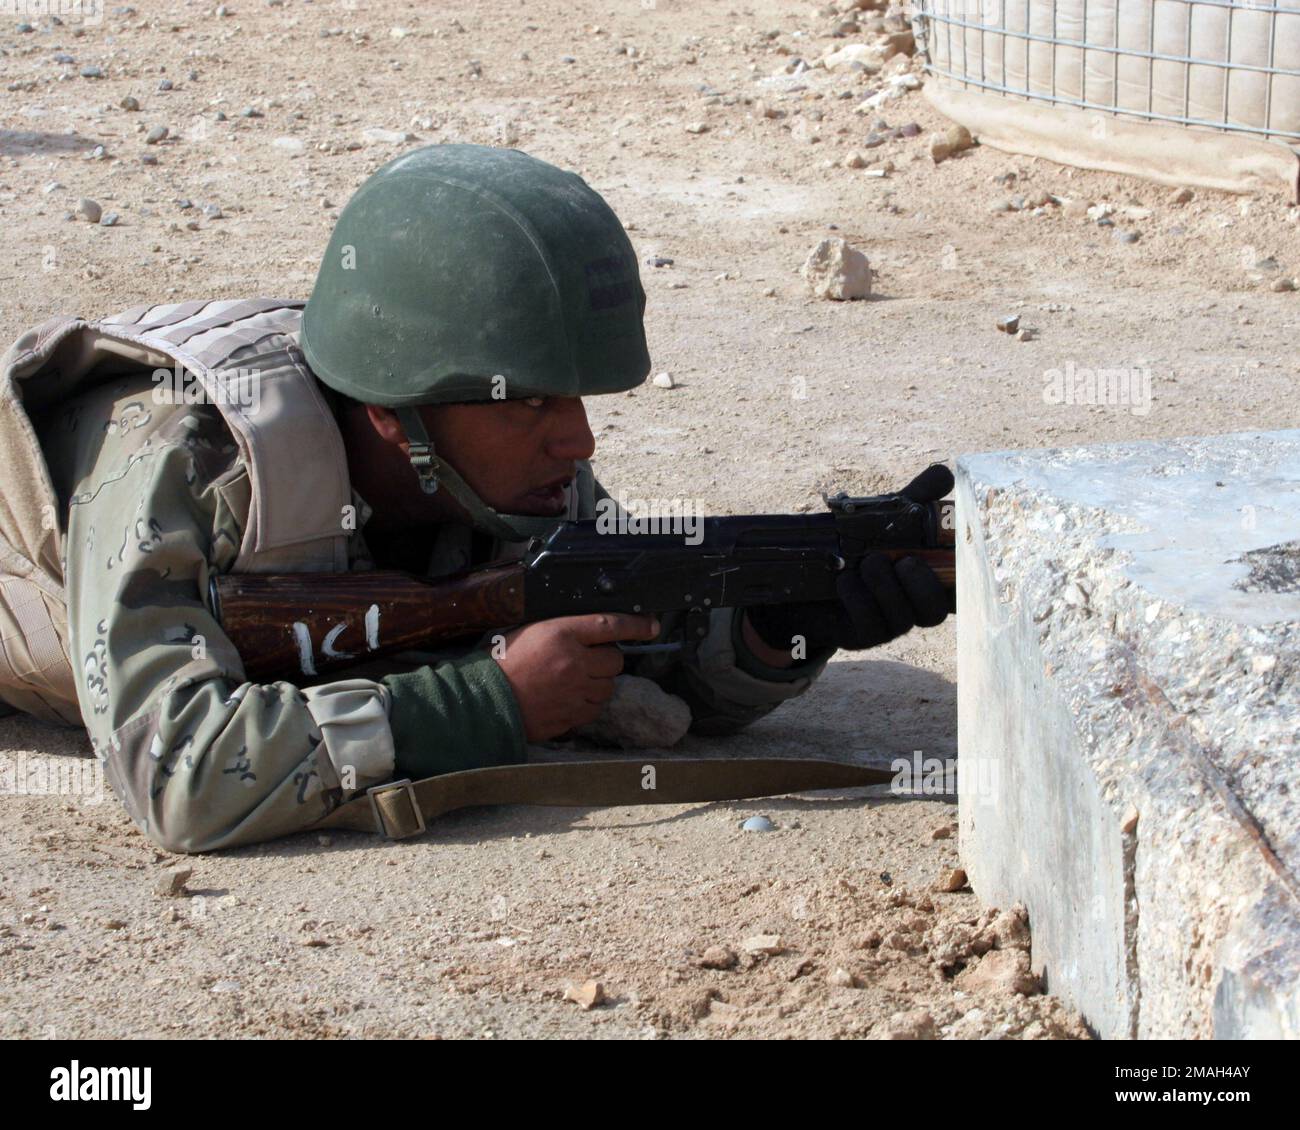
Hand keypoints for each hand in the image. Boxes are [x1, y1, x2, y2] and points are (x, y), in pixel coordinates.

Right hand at [493, 613, 659, 741]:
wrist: (485, 699)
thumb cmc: (504, 662)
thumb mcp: (531, 631)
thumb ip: (564, 630)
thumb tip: (595, 634)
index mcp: (561, 634)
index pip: (610, 625)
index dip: (635, 625)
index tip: (652, 626)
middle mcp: (573, 662)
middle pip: (615, 660)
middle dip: (606, 659)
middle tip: (588, 659)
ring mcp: (574, 692)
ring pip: (608, 687)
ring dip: (598, 682)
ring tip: (575, 680)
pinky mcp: (571, 715)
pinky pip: (595, 708)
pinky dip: (588, 702)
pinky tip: (570, 697)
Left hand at [746, 465, 953, 656]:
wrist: (809, 577)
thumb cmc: (859, 547)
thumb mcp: (886, 519)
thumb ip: (916, 500)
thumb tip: (946, 473)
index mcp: (928, 579)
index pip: (960, 590)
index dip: (966, 582)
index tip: (958, 559)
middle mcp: (913, 606)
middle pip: (936, 611)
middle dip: (923, 586)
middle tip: (903, 561)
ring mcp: (889, 624)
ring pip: (902, 619)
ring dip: (885, 586)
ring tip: (867, 562)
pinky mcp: (863, 635)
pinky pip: (869, 625)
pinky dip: (858, 598)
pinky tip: (845, 580)